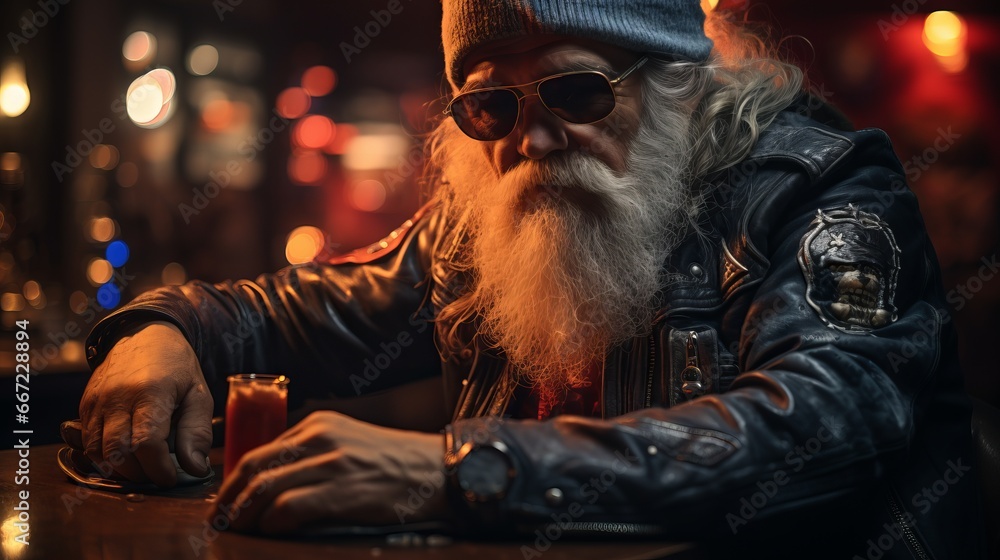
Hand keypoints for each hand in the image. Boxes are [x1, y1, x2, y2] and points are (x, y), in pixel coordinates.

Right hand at [79, 321, 212, 485]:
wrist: (145, 336)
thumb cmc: (177, 368)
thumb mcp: (199, 394)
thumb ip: (197, 432)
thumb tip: (195, 469)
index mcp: (151, 392)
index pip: (146, 443)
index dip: (158, 468)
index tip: (170, 478)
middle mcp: (117, 397)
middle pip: (118, 452)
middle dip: (139, 473)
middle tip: (158, 474)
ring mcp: (97, 401)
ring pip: (97, 452)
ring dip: (120, 469)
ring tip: (143, 466)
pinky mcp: (85, 405)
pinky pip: (88, 442)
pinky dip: (105, 456)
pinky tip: (126, 454)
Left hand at [211, 410, 446, 534]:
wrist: (439, 470)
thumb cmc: (397, 464)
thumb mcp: (351, 441)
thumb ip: (315, 452)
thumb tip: (275, 481)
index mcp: (320, 424)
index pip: (262, 450)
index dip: (237, 480)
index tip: (229, 500)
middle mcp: (320, 437)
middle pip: (254, 467)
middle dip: (229, 497)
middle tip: (220, 519)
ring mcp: (330, 463)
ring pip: (264, 488)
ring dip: (243, 515)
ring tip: (237, 530)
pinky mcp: (340, 490)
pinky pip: (287, 508)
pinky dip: (270, 524)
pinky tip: (270, 532)